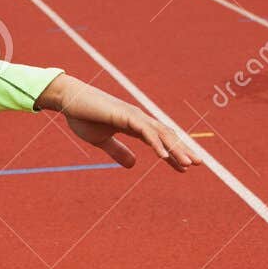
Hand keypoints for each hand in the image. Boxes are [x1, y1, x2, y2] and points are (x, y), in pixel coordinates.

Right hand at [35, 73, 201, 171]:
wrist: (68, 100)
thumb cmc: (83, 117)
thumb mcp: (102, 141)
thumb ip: (118, 151)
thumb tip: (133, 165)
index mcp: (134, 126)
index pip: (159, 141)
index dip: (172, 155)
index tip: (185, 168)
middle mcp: (138, 119)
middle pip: (166, 136)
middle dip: (182, 150)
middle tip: (199, 163)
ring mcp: (134, 115)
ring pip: (160, 134)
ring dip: (175, 149)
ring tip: (188, 164)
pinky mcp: (125, 115)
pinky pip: (145, 131)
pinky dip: (157, 143)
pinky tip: (165, 156)